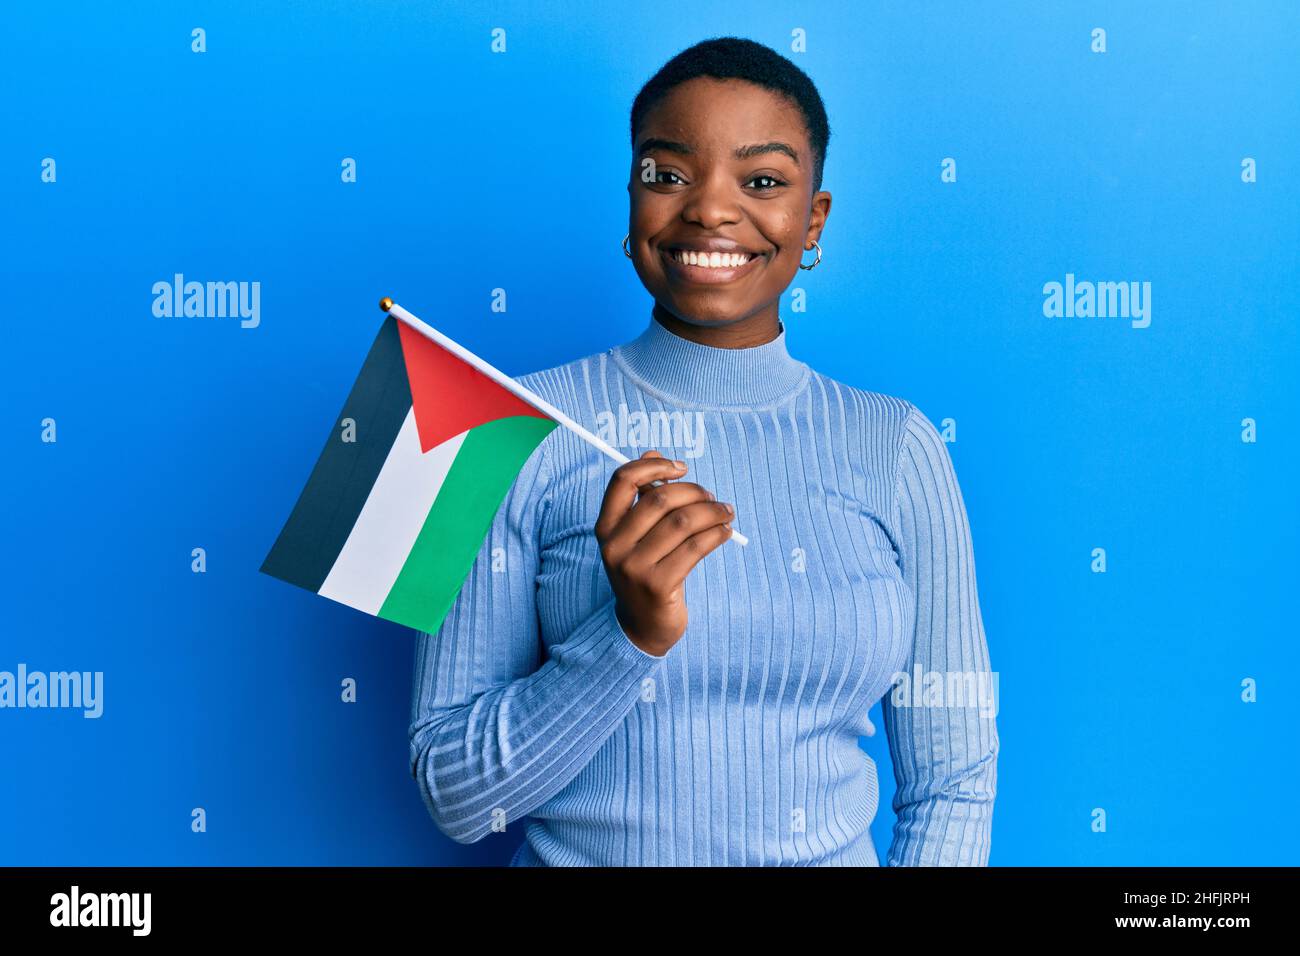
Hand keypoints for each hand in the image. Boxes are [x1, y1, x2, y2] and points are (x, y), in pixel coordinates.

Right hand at [595, 450, 735, 656]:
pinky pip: (695, 548)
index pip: (622, 480)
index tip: (681, 468)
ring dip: (712, 512)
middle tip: (714, 498)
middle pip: (660, 498)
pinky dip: (716, 534)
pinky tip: (725, 532)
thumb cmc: (646, 571)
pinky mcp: (659, 585)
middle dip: (695, 492)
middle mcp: (614, 546)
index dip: (654, 466)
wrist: (644, 626)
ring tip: (727, 513)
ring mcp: (634, 568)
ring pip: (682, 522)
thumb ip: (643, 496)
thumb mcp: (637, 535)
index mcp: (605, 527)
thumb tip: (654, 452)